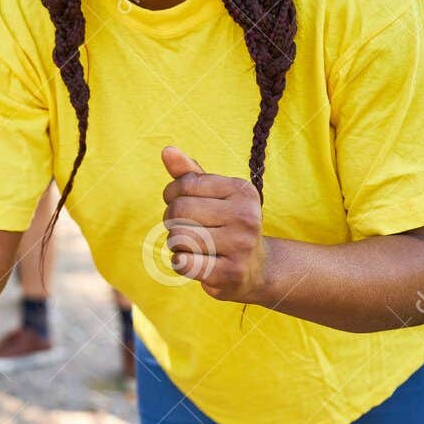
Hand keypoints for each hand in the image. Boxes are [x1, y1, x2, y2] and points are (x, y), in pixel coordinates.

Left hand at [160, 146, 267, 302]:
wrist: (257, 268)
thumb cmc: (226, 225)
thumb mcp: (213, 196)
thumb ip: (188, 174)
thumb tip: (167, 150)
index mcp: (242, 190)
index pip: (185, 184)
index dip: (171, 195)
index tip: (182, 203)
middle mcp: (246, 216)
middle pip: (178, 210)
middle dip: (172, 220)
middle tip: (186, 228)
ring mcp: (241, 246)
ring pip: (178, 236)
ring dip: (176, 243)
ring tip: (195, 246)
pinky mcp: (231, 273)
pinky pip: (183, 262)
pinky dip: (180, 262)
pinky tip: (195, 262)